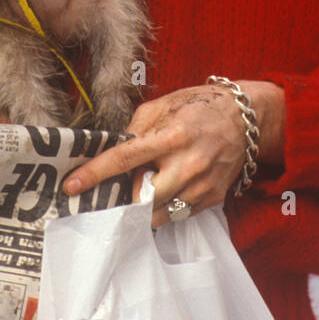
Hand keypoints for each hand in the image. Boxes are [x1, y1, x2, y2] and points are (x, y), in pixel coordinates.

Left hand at [62, 80, 285, 228]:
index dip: (96, 173)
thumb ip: (136, 128)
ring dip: (141, 206)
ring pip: (157, 214)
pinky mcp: (212, 199)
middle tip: (111, 194)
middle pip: (142, 198)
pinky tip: (164, 190)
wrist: (245, 119)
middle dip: (121, 200)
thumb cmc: (201, 107)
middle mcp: (188, 164)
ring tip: (141, 189)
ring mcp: (202, 186)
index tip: (72, 185)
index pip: (126, 159)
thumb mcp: (165, 104)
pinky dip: (163, 208)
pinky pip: (177, 215)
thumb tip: (114, 150)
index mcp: (172, 135)